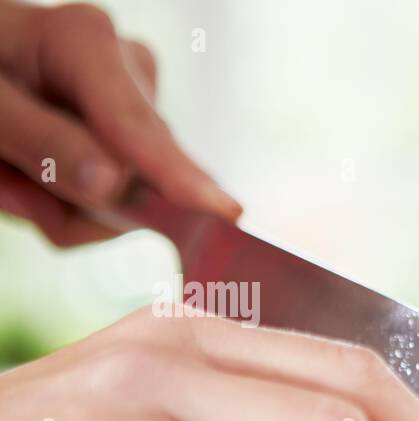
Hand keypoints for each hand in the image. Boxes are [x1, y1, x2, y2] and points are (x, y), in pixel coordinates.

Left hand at [0, 1, 239, 246]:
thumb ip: (40, 139)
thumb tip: (112, 183)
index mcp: (85, 42)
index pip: (136, 124)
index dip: (176, 172)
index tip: (226, 210)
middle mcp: (126, 69)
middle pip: (130, 174)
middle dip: (65, 197)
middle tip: (4, 179)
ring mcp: (138, 106)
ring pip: (122, 199)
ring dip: (57, 204)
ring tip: (9, 171)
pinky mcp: (138, 142)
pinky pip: (115, 206)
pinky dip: (64, 205)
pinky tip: (31, 175)